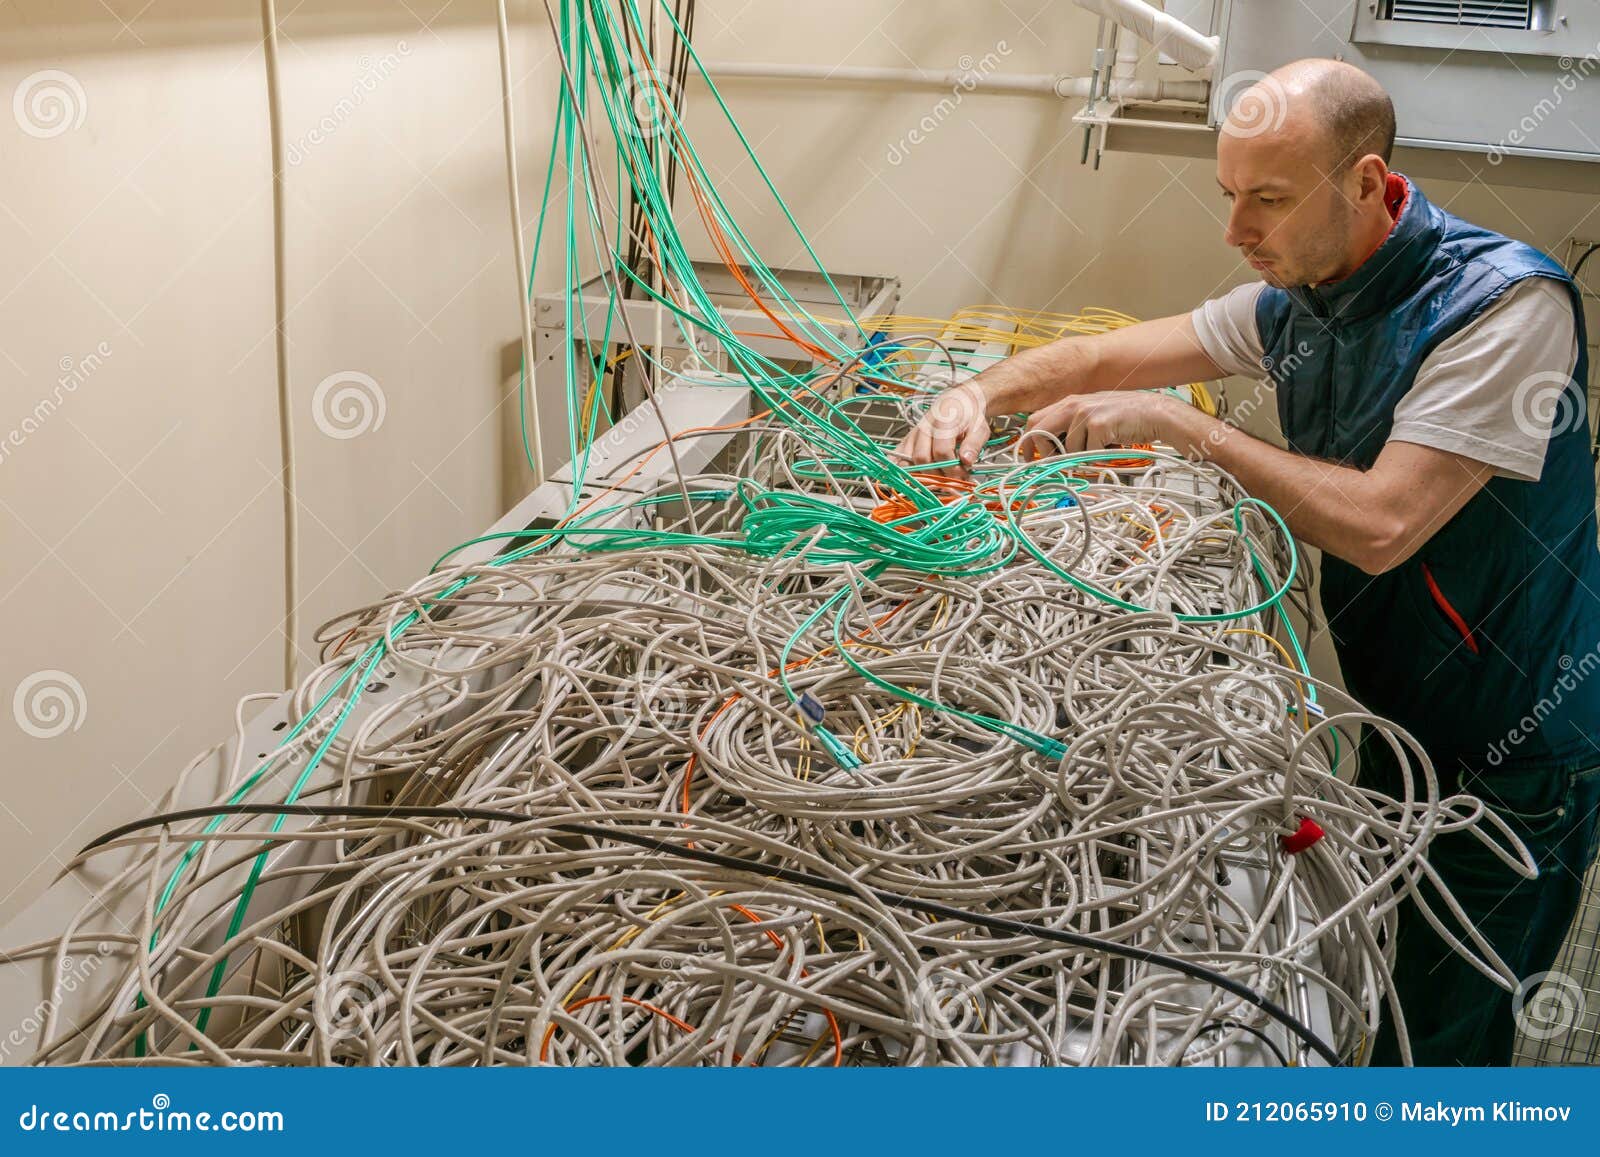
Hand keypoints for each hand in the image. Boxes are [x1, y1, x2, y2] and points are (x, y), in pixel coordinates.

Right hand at [891, 381, 990, 475]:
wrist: (959, 401)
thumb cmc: (970, 416)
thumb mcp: (979, 428)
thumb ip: (973, 445)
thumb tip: (966, 461)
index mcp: (943, 421)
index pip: (941, 452)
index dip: (952, 469)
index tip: (963, 475)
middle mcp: (924, 427)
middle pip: (922, 458)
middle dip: (938, 474)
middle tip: (953, 480)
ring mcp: (914, 433)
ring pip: (908, 460)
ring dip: (923, 475)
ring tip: (940, 479)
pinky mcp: (908, 438)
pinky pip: (898, 455)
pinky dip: (902, 468)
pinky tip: (913, 476)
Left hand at [1016, 390, 1199, 457]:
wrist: (1156, 414)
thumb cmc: (1126, 419)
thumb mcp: (1093, 418)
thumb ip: (1072, 429)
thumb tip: (1051, 452)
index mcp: (1069, 402)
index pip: (1035, 420)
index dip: (1027, 442)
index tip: (1027, 458)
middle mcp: (1073, 404)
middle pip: (1038, 429)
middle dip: (1041, 452)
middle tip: (1048, 466)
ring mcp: (1085, 413)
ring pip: (1066, 448)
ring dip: (1081, 458)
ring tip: (1100, 451)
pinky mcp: (1098, 424)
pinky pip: (1087, 452)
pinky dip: (1098, 457)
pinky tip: (1112, 446)